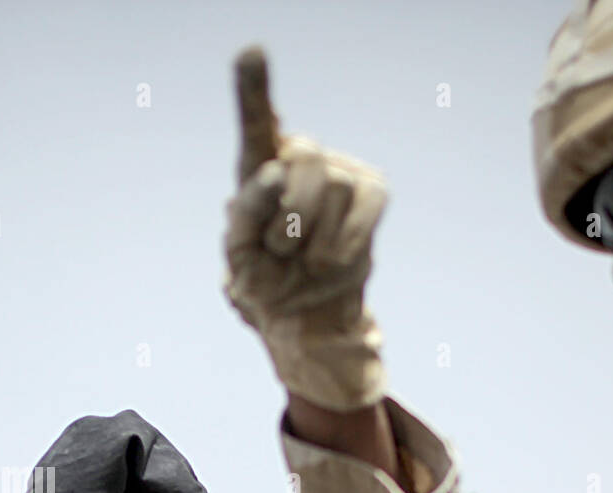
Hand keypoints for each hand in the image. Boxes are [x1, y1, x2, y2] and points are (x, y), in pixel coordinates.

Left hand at [224, 48, 387, 412]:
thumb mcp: (241, 256)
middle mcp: (299, 159)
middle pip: (306, 159)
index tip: (251, 54)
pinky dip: (348, 240)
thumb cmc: (267, 282)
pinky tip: (330, 260)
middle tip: (282, 250)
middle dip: (293, 214)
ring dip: (317, 238)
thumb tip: (276, 169)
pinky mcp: (372, 192)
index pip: (256, 124)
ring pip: (336, 185)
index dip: (253, 90)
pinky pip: (366, 205)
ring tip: (305, 258)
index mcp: (258, 167)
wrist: (308, 317)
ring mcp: (340, 172)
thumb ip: (247, 211)